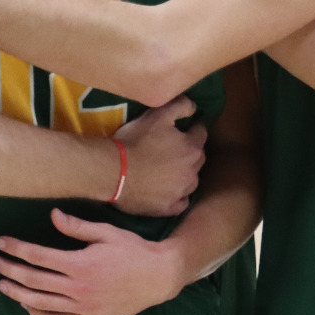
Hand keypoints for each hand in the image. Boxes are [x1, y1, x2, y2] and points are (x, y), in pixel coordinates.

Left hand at [0, 209, 188, 314]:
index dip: (17, 249)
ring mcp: (84, 308)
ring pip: (41, 303)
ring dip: (18, 294)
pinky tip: (27, 305)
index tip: (2, 243)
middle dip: (10, 270)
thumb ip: (77, 227)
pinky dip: (39, 314)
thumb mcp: (106, 233)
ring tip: (3, 285)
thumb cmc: (132, 251)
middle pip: (34, 280)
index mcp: (80, 264)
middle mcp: (78, 289)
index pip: (38, 257)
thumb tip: (52, 215)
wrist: (159, 278)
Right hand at [112, 96, 205, 215]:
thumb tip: (194, 107)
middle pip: (198, 158)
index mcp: (192, 148)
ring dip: (185, 174)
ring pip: (191, 181)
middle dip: (190, 151)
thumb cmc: (135, 140)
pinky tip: (168, 191)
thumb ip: (180, 107)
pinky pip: (181, 202)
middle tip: (174, 147)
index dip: (193, 127)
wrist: (114, 172)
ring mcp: (181, 192)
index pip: (201, 133)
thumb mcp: (157, 115)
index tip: (185, 126)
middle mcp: (192, 172)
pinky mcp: (168, 208)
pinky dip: (178, 196)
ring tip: (170, 170)